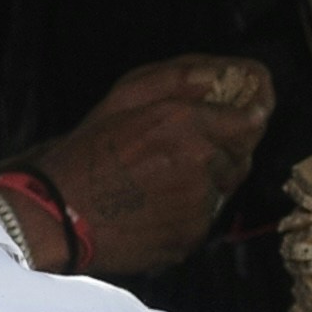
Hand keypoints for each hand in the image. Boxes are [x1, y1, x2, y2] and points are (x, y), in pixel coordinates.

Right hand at [25, 57, 273, 277]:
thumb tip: (233, 74)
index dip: (252, 113)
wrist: (56, 214)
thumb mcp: (127, 94)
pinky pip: (205, 218)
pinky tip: (153, 205)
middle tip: (181, 149)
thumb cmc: (86, 150)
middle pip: (243, 154)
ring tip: (159, 179)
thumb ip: (185, 78)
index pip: (255, 119)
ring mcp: (199, 206)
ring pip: (224, 187)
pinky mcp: (191, 237)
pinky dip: (189, 211)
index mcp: (186, 123)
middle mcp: (202, 164)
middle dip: (223, 148)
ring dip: (206, 180)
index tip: (247, 111)